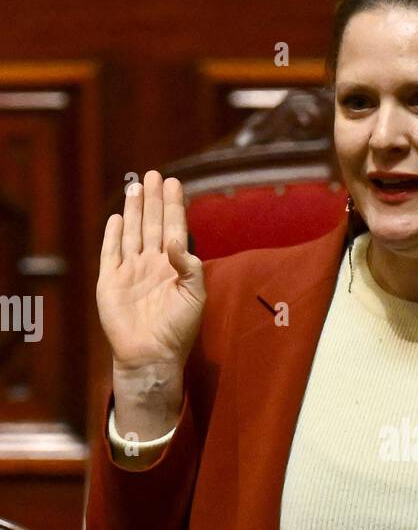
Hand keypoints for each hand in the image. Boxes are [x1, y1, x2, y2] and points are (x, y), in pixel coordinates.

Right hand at [97, 169, 205, 369]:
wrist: (151, 354)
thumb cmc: (178, 328)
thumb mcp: (195, 296)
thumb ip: (190, 266)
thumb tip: (177, 239)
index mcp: (175, 266)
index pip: (175, 228)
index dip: (175, 206)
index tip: (175, 183)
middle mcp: (153, 264)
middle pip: (153, 224)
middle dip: (154, 200)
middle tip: (155, 175)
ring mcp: (131, 270)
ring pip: (133, 232)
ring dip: (135, 209)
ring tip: (137, 186)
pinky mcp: (110, 280)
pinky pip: (111, 251)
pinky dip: (113, 234)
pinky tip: (117, 217)